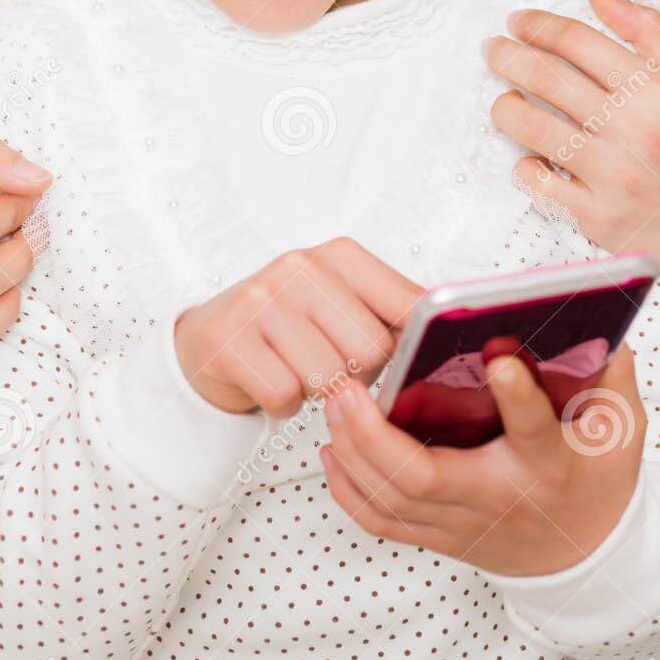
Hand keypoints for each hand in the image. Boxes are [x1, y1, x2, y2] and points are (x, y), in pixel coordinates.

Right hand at [174, 237, 421, 419]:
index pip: (409, 306)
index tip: (409, 360)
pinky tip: (272, 379)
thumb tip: (448, 336)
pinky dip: (283, 404)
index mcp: (341, 255)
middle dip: (359, 373)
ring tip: (299, 368)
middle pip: (372, 350)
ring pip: (329, 379)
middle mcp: (300, 266)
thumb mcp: (343, 301)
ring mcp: (261, 300)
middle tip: (331, 362)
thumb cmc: (290, 323)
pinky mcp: (227, 339)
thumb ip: (393, 313)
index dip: (412, 345)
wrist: (211, 337)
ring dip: (318, 392)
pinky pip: (285, 396)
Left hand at [320, 345, 644, 575]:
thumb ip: (613, 377)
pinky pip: (383, 522)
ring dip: (354, 453)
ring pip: (393, 500)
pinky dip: (349, 490)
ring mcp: (463, 524)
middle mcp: (499, 498)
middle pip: (426, 478)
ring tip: (333, 403)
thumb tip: (604, 326)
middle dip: (376, 435)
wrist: (588, 559)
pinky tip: (333, 449)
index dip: (517, 396)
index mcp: (548, 464)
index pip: (533, 431)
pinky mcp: (440, 538)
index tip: (499, 358)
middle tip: (349, 387)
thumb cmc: (600, 483)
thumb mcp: (621, 431)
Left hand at [484, 0, 659, 296]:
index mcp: (659, 91)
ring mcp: (612, 175)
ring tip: (504, 100)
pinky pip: (537, 181)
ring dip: (504, 107)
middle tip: (493, 50)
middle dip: (507, 56)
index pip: (579, 41)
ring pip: (530, 126)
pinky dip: (523, 164)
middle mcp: (633, 130)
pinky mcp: (598, 216)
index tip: (518, 21)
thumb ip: (651, 33)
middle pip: (546, 77)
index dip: (539, 25)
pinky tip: (528, 154)